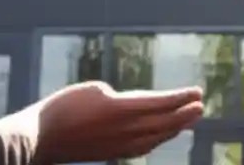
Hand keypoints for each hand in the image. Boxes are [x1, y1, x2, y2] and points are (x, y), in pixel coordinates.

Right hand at [15, 81, 203, 163]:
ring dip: (174, 128)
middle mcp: (126, 129)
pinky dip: (158, 139)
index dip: (180, 98)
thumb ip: (120, 99)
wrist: (42, 137)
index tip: (197, 92)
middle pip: (164, 122)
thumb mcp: (94, 90)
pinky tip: (161, 137)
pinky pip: (144, 147)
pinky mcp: (112, 153)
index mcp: (123, 109)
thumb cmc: (63, 108)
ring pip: (156, 137)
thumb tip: (134, 109)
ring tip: (188, 120)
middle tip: (201, 106)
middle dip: (184, 113)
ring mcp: (120, 145)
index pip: (160, 103)